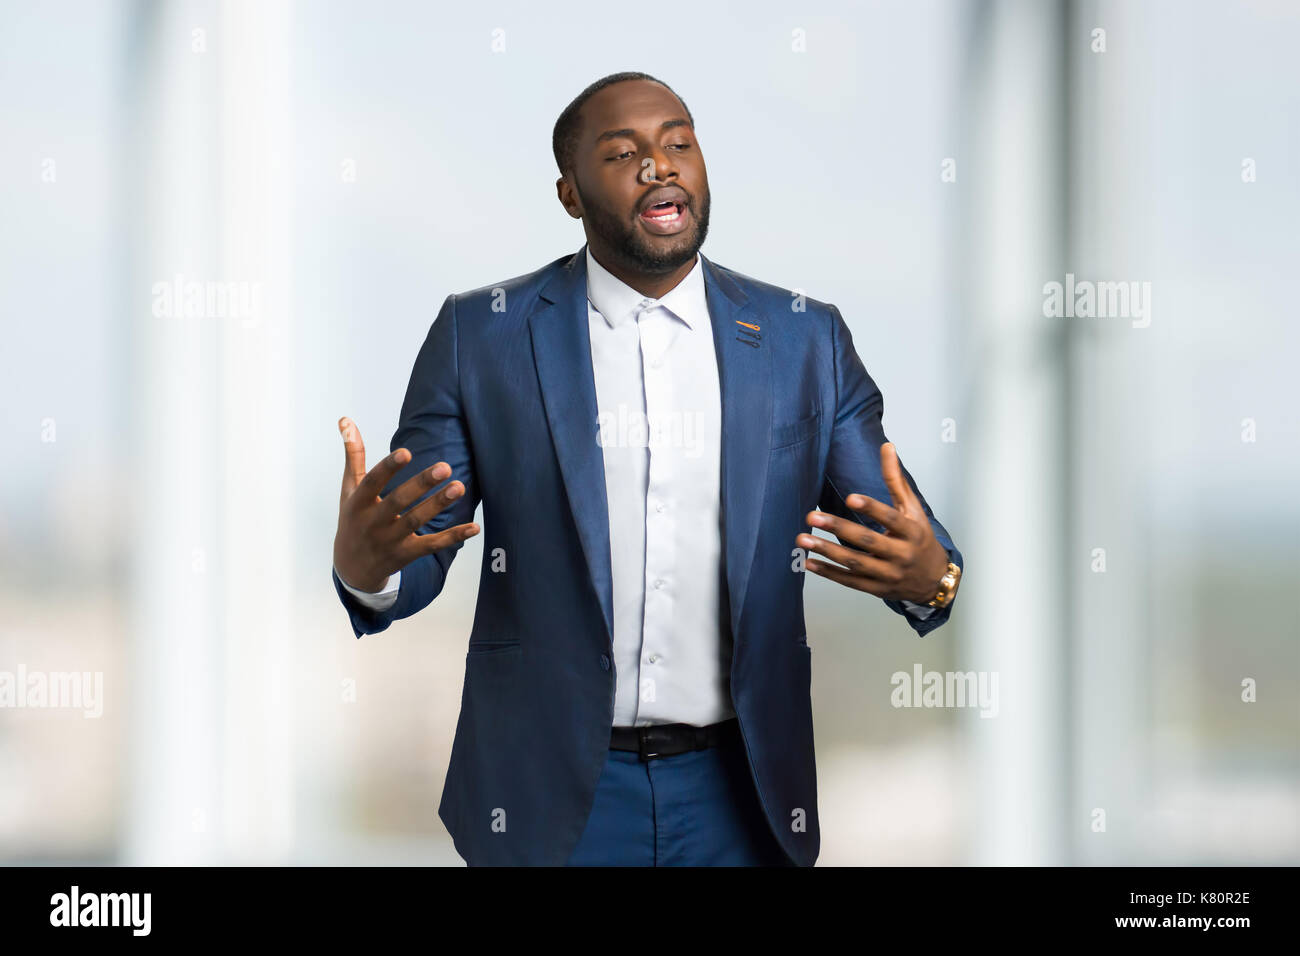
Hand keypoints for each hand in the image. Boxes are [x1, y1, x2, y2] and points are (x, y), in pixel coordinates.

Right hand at [333, 417, 478, 592]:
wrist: (352, 568)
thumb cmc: (354, 518)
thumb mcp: (349, 489)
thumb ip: (353, 455)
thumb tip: (345, 419)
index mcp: (358, 503)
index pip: (372, 483)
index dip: (388, 468)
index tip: (406, 451)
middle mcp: (372, 522)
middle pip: (398, 502)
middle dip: (421, 484)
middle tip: (445, 466)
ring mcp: (390, 540)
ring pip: (416, 522)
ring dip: (438, 505)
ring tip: (459, 487)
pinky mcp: (406, 554)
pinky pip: (432, 545)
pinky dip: (453, 537)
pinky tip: (474, 527)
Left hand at [797, 442, 948, 602]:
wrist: (934, 580)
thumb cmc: (920, 539)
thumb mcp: (913, 509)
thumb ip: (896, 480)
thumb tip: (887, 446)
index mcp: (912, 531)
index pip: (891, 519)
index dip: (872, 508)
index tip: (850, 497)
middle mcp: (901, 554)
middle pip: (867, 541)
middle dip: (838, 528)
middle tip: (812, 516)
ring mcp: (888, 574)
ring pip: (855, 563)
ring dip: (827, 551)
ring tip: (803, 539)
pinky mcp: (877, 588)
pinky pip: (850, 581)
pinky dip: (829, 573)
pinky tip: (809, 562)